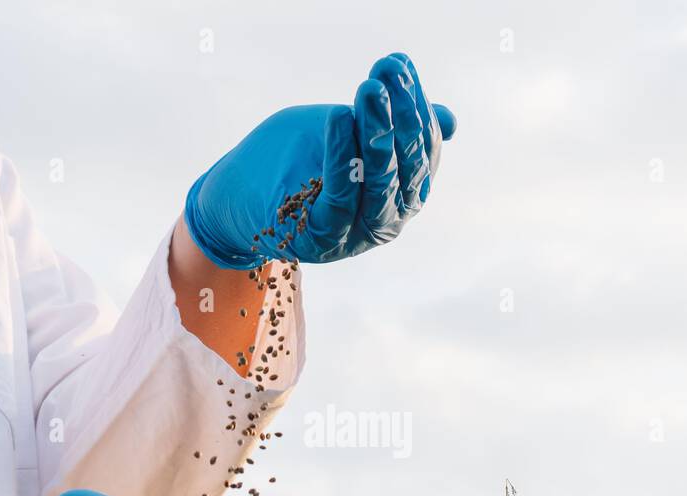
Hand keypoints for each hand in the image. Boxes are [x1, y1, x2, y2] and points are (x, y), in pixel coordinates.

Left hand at [184, 52, 456, 269]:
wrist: (237, 194)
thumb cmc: (297, 161)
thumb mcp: (349, 134)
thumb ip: (393, 128)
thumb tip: (449, 119)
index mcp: (401, 195)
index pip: (423, 152)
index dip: (416, 108)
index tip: (399, 64)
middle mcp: (387, 220)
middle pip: (409, 171)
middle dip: (403, 118)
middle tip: (388, 74)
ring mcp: (356, 235)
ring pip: (381, 188)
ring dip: (378, 136)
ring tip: (370, 91)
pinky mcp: (321, 239)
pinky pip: (340, 199)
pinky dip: (342, 158)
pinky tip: (339, 118)